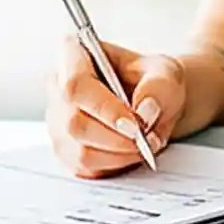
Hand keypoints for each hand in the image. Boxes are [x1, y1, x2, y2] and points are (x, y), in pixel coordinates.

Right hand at [46, 36, 186, 177]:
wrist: (153, 101)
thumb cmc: (152, 80)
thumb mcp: (166, 73)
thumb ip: (159, 87)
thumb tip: (145, 111)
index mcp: (74, 55)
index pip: (75, 85)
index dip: (104, 108)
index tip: (135, 124)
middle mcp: (57, 87)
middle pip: (75, 123)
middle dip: (118, 138)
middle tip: (147, 137)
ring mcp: (57, 120)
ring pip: (80, 151)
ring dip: (120, 154)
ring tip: (144, 143)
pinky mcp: (65, 148)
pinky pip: (85, 168)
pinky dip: (114, 164)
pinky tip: (129, 151)